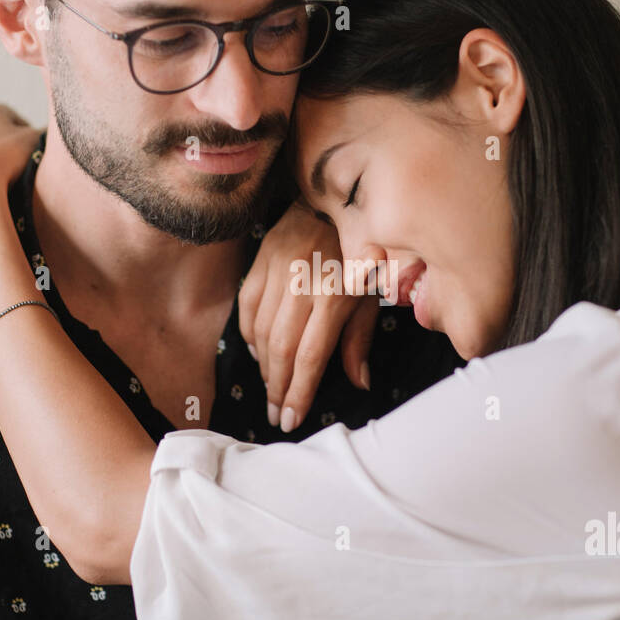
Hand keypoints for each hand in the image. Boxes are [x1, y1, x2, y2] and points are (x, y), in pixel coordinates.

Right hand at [239, 197, 379, 431]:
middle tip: (276, 415)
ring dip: (263, 366)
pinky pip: (247, 305)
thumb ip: (360, 338)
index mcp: (336, 293)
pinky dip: (250, 334)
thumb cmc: (364, 251)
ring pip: (260, 330)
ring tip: (271, 389)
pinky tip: (259, 353)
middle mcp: (303, 281)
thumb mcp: (371, 294)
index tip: (291, 419)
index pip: (311, 354)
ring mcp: (278, 267)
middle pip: (281, 347)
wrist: (337, 200)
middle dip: (277, 387)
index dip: (299, 391)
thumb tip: (360, 383)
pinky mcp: (261, 257)